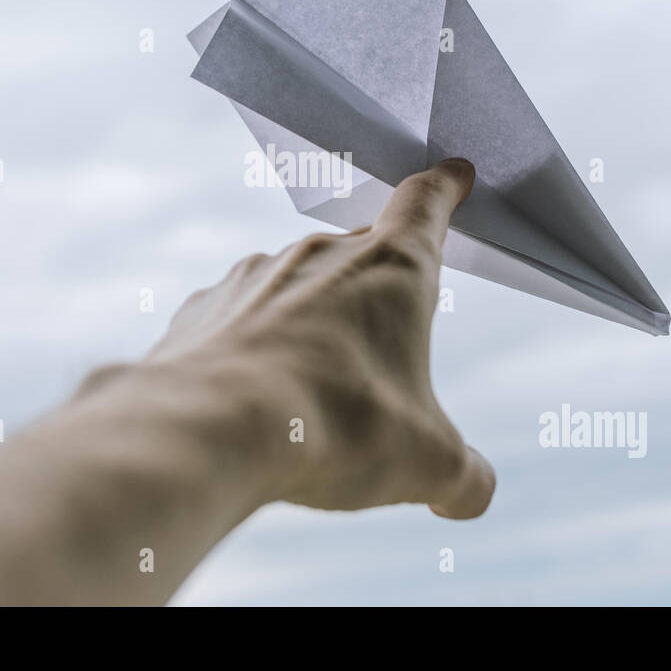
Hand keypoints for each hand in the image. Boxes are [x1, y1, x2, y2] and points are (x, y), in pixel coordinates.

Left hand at [86, 157, 496, 519]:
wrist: (209, 428)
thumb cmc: (336, 427)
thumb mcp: (426, 464)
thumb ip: (462, 478)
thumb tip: (468, 496)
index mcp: (392, 268)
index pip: (426, 204)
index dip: (445, 189)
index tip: (454, 174)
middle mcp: (322, 254)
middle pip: (363, 254)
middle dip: (378, 293)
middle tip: (386, 350)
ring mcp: (254, 277)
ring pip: (297, 289)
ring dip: (312, 327)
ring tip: (315, 397)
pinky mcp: (202, 310)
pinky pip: (240, 321)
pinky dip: (253, 350)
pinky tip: (253, 401)